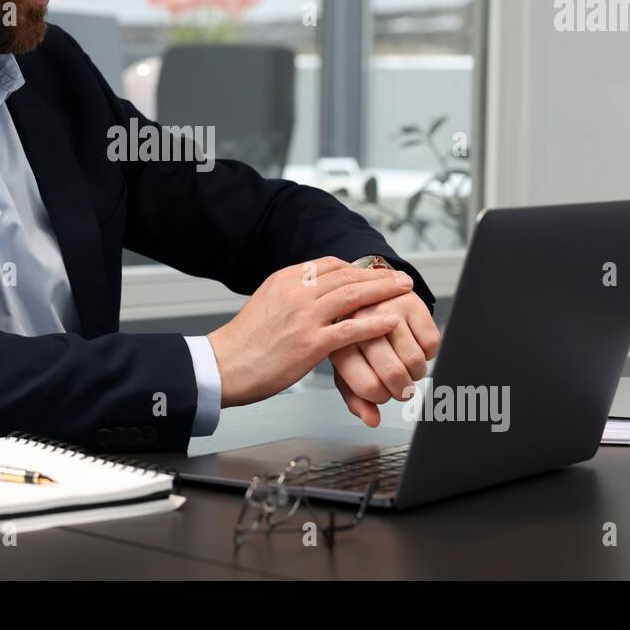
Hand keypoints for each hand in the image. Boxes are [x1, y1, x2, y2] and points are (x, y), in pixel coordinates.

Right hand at [208, 257, 414, 407]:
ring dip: (384, 292)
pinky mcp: (310, 344)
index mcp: (285, 279)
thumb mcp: (266, 302)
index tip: (375, 272)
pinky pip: (350, 330)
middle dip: (379, 275)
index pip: (329, 264)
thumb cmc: (244, 341)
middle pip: (347, 275)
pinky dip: (375, 323)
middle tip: (401, 277)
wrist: (225, 365)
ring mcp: (304, 317)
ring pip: (353, 296)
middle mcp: (296, 292)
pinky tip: (392, 321)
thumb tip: (312, 291)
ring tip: (404, 292)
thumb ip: (291, 294)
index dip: (358, 268)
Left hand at [331, 291, 439, 426]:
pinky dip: (427, 353)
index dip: (381, 397)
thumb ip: (355, 398)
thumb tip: (372, 420)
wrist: (366, 296)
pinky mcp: (412, 303)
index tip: (382, 392)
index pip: (368, 386)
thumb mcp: (347, 368)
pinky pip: (432, 345)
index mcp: (341, 343)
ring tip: (404, 363)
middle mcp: (362, 324)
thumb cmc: (355, 338)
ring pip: (415, 362)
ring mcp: (387, 311)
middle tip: (400, 386)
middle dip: (402, 389)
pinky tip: (413, 343)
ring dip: (416, 372)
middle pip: (394, 375)